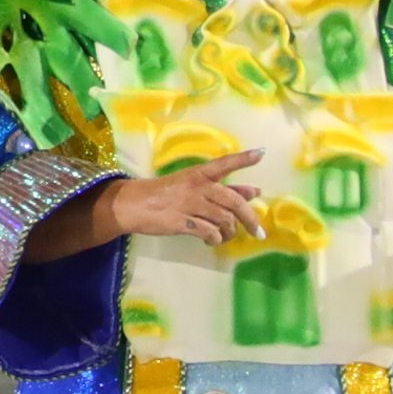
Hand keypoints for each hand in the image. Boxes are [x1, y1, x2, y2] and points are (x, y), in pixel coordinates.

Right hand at [106, 150, 263, 245]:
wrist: (131, 205)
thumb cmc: (163, 193)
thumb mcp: (191, 186)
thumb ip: (224, 189)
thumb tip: (255, 192)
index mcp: (198, 174)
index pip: (224, 164)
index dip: (243, 159)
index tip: (261, 153)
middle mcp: (197, 186)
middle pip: (234, 202)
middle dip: (251, 219)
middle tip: (259, 233)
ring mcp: (189, 204)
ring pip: (225, 220)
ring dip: (230, 232)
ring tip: (225, 236)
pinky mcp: (182, 222)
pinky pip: (210, 233)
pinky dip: (215, 239)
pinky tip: (210, 240)